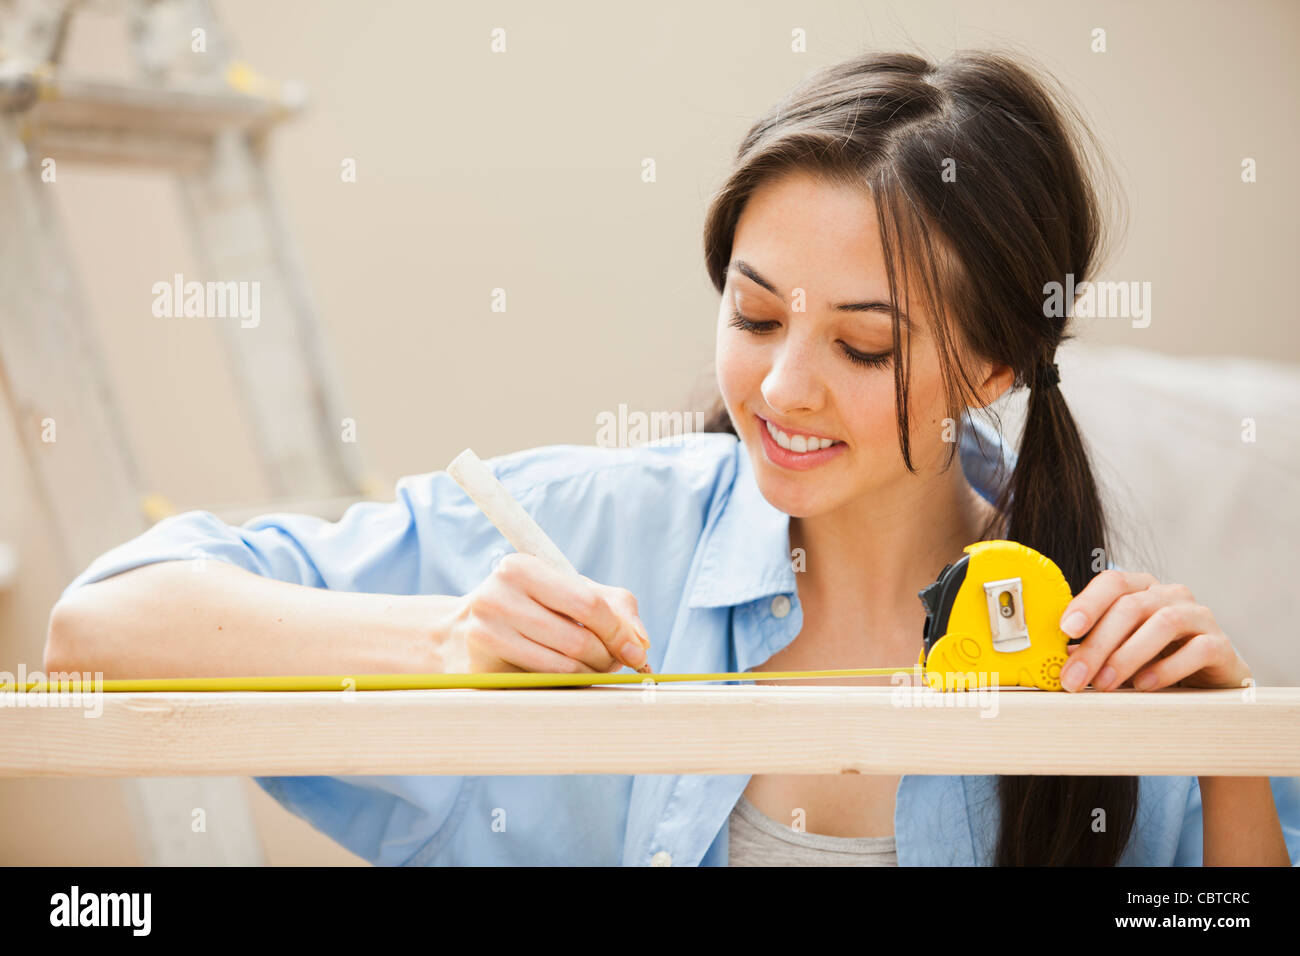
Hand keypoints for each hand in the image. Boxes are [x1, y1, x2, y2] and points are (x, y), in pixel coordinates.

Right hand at [441, 552, 650, 673]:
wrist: (463, 633)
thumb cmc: (530, 608)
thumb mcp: (570, 592)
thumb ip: (614, 607)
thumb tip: (640, 642)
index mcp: (522, 567)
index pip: (587, 603)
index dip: (618, 631)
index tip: (636, 651)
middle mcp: (498, 594)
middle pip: (577, 639)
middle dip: (606, 657)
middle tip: (613, 663)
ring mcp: (486, 630)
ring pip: (562, 665)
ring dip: (590, 674)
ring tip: (595, 670)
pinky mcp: (483, 664)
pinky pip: (543, 681)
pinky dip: (568, 683)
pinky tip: (572, 677)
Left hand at [1056, 570, 1250, 691]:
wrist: (1208, 682)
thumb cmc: (1154, 661)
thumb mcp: (1118, 651)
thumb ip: (1092, 648)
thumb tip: (1056, 658)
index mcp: (1141, 589)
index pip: (1112, 582)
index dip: (1088, 602)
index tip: (1065, 629)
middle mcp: (1171, 595)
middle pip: (1131, 607)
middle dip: (1098, 644)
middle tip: (1074, 676)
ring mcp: (1200, 617)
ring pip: (1164, 622)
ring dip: (1127, 655)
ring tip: (1103, 683)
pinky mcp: (1222, 645)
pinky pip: (1197, 649)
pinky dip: (1167, 667)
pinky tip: (1144, 684)